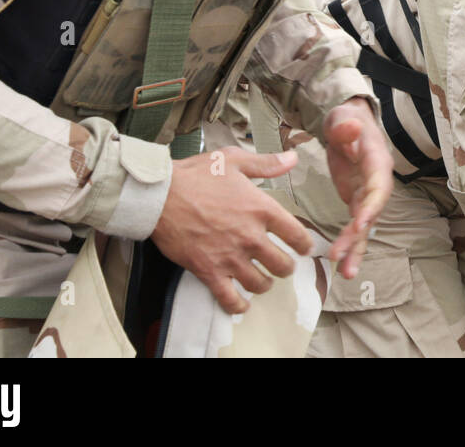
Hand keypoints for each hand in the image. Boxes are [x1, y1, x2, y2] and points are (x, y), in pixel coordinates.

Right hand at [151, 149, 311, 314]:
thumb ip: (266, 163)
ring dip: (265, 284)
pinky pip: (229, 298)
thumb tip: (293, 158)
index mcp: (260, 209)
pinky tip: (242, 304)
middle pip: (283, 265)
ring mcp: (229, 256)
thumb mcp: (233, 160)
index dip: (305, 244)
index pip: (297, 234)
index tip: (305, 248)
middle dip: (286, 267)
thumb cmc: (195, 176)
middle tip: (283, 266)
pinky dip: (238, 305)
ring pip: (260, 283)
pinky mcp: (208, 271)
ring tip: (264, 280)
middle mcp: (250, 236)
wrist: (159, 196)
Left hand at [324, 99, 392, 279]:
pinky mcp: (355, 200)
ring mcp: (367, 194)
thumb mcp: (344, 117)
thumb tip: (351, 130)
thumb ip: (346, 126)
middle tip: (343, 258)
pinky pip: (354, 226)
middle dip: (359, 237)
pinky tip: (341, 264)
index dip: (371, 207)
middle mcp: (376, 182)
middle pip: (371, 213)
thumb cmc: (347, 119)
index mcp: (377, 163)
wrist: (349, 123)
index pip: (378, 187)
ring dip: (355, 249)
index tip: (360, 225)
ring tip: (346, 275)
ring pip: (364, 226)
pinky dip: (348, 244)